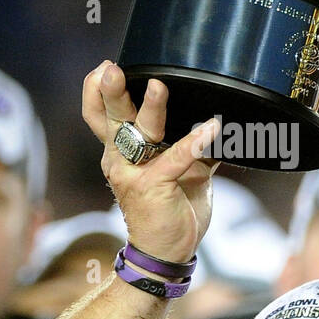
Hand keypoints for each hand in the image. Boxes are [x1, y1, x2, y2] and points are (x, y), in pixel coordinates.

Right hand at [82, 62, 218, 264]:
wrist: (166, 252)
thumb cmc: (171, 208)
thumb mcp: (181, 169)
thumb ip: (192, 143)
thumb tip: (221, 118)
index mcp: (120, 149)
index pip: (98, 114)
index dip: (97, 89)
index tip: (106, 65)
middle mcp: (119, 158)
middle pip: (109, 117)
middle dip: (110, 91)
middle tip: (112, 68)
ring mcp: (133, 173)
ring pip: (137, 134)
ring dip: (149, 109)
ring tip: (158, 87)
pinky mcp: (153, 188)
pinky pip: (175, 159)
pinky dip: (194, 142)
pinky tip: (212, 129)